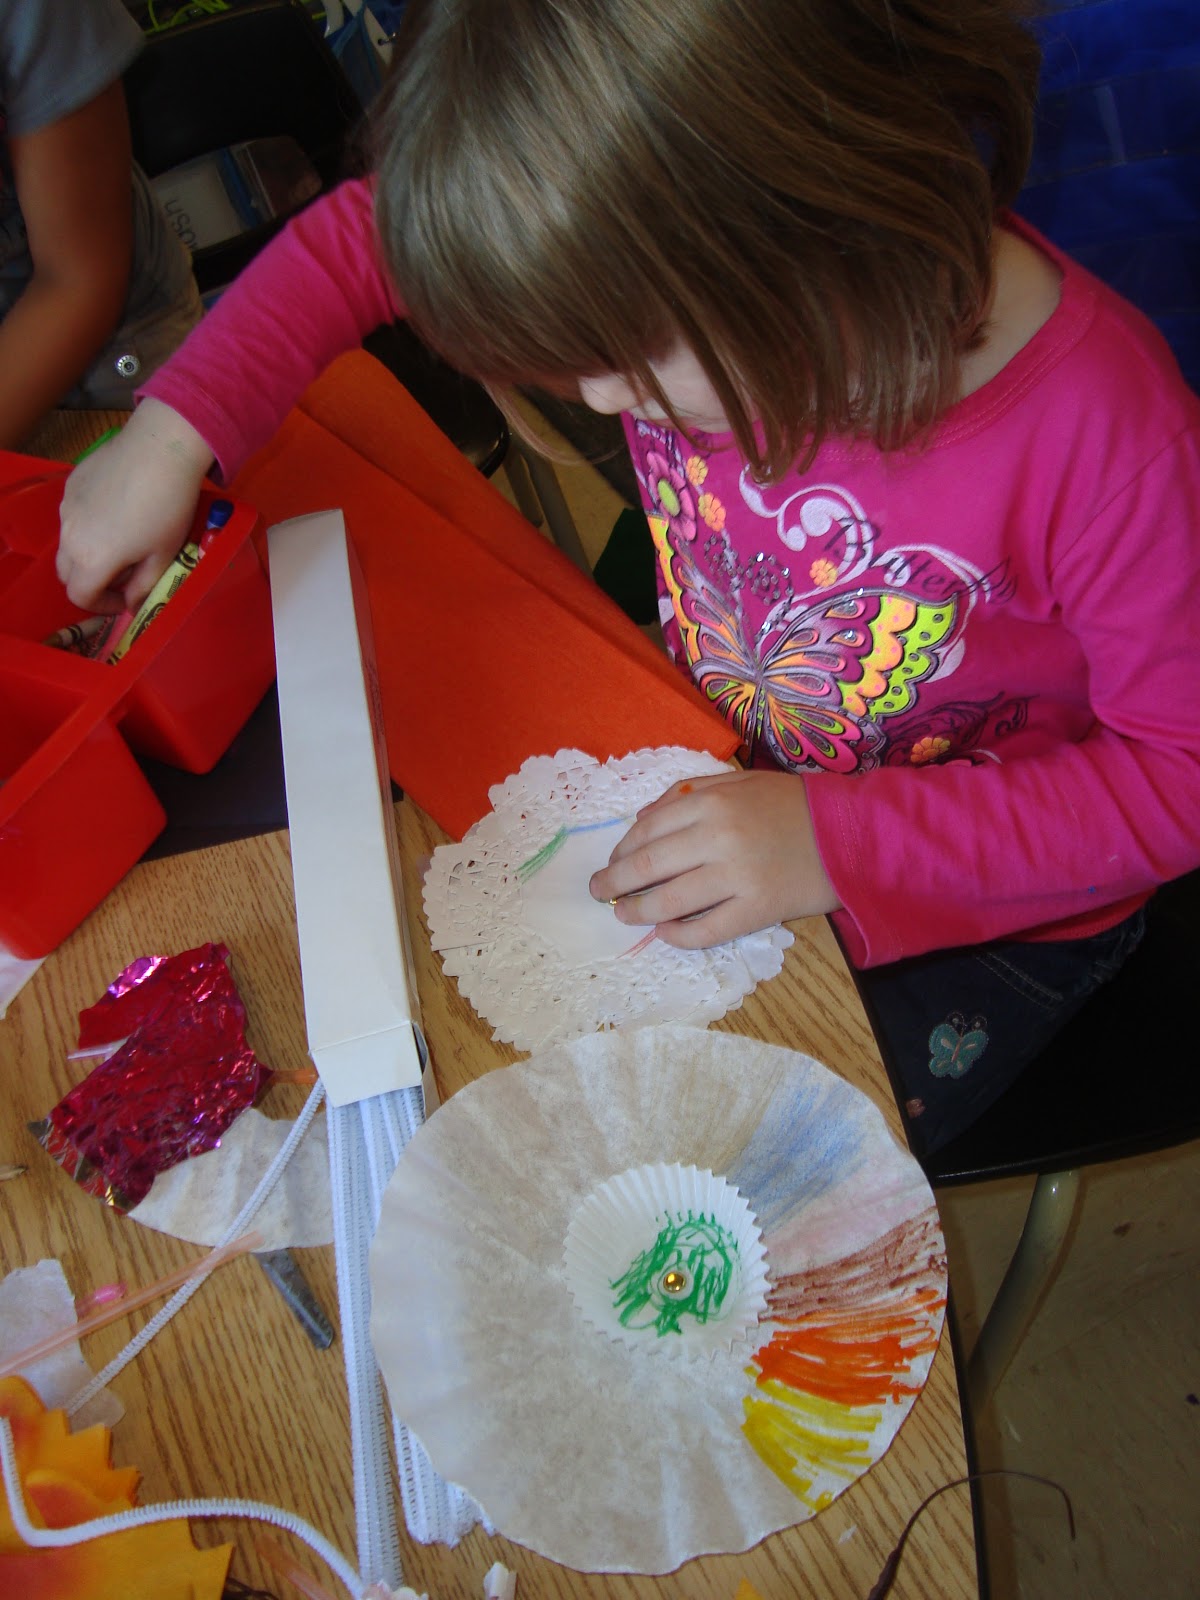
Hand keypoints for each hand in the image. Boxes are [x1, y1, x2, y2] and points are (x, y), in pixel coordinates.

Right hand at [56, 398, 214, 610]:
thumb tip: (130, 603)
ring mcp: (66, 509)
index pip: (80, 597)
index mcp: (92, 560)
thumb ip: (142, 586)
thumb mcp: (162, 555)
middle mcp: (70, 536)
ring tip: (121, 543)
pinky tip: (118, 512)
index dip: (101, 606)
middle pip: (66, 574)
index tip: (122, 600)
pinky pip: (73, 517)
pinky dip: (88, 526)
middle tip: (120, 577)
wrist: (160, 451)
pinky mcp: (70, 486)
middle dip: (90, 583)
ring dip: (88, 555)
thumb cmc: (168, 509)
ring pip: (67, 544)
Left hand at [588, 769, 840, 947]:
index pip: (645, 831)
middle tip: (600, 893)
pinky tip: (665, 934)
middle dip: (614, 883)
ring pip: (669, 903)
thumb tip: (641, 820)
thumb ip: (689, 793)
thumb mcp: (739, 782)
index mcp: (710, 802)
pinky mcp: (756, 912)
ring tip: (624, 915)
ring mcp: (736, 878)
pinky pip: (705, 932)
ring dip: (637, 912)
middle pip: (647, 867)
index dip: (621, 851)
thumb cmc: (791, 806)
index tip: (612, 863)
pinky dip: (678, 937)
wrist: (850, 836)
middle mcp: (717, 838)